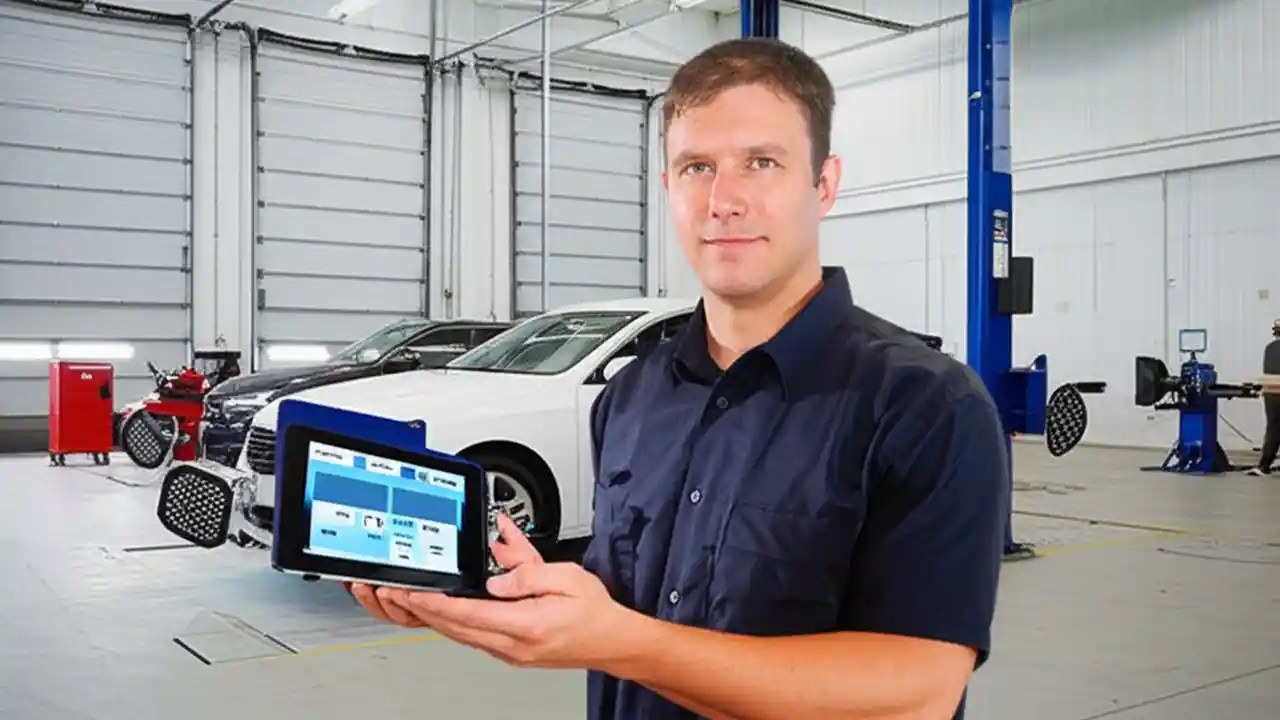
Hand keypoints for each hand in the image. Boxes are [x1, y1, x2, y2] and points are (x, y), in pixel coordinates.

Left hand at [349, 513, 636, 669]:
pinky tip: (439, 612)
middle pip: (455, 628)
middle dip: (421, 609)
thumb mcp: (566, 576)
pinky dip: (450, 623)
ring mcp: (510, 651)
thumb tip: (497, 575)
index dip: (435, 603)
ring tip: (408, 600)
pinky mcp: (510, 651)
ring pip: (459, 635)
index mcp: (526, 624)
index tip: (413, 590)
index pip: (468, 614)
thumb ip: (527, 572)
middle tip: (395, 592)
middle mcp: (513, 644)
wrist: (612, 640)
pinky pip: (471, 637)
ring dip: (431, 618)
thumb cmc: (594, 611)